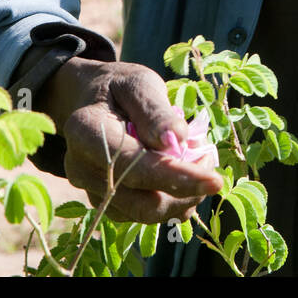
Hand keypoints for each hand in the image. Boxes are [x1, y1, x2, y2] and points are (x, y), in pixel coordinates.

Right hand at [37, 56, 222, 222]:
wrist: (92, 100)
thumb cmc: (120, 88)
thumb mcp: (139, 84)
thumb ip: (155, 112)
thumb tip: (176, 140)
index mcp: (85, 132)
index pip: (134, 167)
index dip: (178, 177)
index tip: (215, 180)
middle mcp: (82, 169)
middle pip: (142, 203)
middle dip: (186, 191)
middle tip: (208, 157)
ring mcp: (93, 190)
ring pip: (147, 213)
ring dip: (183, 193)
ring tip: (193, 153)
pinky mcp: (108, 202)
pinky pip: (146, 212)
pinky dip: (173, 197)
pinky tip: (182, 169)